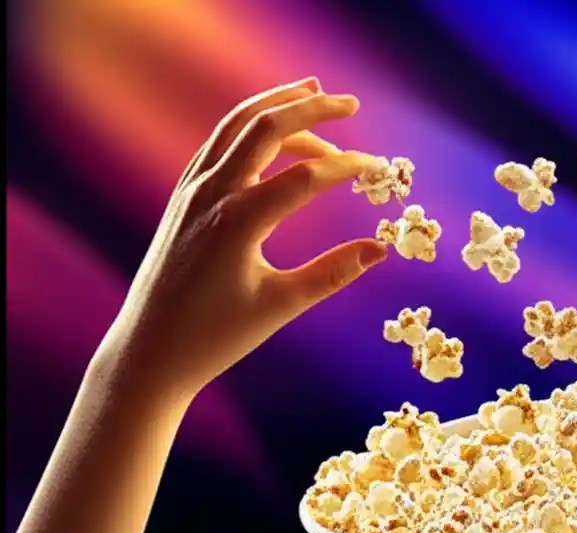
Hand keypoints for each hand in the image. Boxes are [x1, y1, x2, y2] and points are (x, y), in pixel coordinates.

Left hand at [95, 78, 388, 400]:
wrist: (150, 350)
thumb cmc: (216, 335)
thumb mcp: (281, 306)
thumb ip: (333, 273)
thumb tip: (380, 250)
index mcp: (239, 221)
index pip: (305, 176)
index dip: (347, 168)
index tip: (380, 170)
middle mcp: (212, 194)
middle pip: (266, 128)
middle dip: (311, 109)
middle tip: (351, 104)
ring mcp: (192, 190)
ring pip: (237, 126)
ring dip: (276, 105)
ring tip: (313, 92)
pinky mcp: (183, 197)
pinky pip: (218, 143)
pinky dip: (249, 125)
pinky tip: (271, 128)